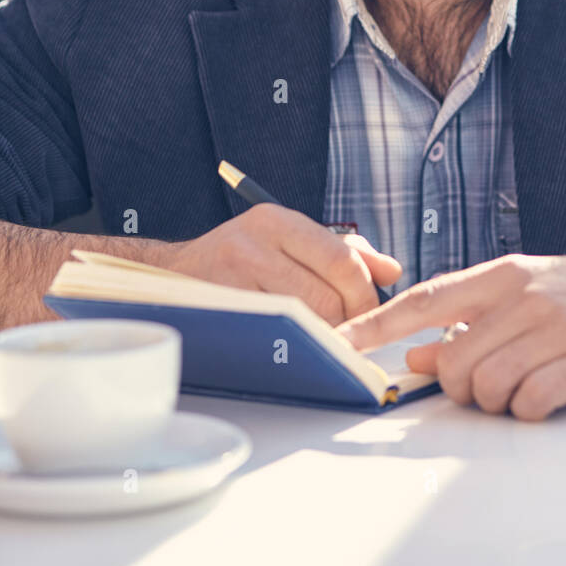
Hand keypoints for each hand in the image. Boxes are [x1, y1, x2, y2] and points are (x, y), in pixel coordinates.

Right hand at [163, 205, 400, 323]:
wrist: (174, 275)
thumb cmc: (243, 258)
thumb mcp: (289, 240)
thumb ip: (345, 251)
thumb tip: (391, 271)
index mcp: (276, 220)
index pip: (341, 260)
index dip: (365, 294)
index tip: (370, 313)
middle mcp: (253, 243)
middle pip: (327, 294)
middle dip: (347, 319)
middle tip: (348, 331)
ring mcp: (232, 279)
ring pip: (304, 319)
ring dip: (323, 334)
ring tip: (323, 336)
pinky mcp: (222, 311)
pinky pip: (275, 336)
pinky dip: (294, 345)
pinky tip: (295, 344)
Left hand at [337, 244, 565, 419]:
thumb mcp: (527, 295)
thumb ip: (471, 322)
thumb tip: (419, 357)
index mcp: (502, 276)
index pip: (425, 299)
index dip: (377, 324)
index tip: (340, 344)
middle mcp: (523, 297)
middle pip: (454, 360)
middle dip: (462, 387)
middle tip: (491, 383)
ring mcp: (555, 328)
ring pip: (488, 386)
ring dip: (498, 402)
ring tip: (527, 386)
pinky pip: (531, 403)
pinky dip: (531, 410)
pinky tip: (550, 396)